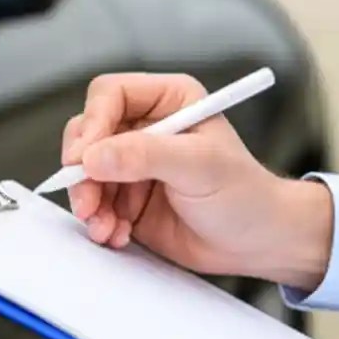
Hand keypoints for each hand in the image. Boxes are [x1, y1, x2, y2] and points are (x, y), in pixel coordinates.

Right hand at [62, 73, 332, 289]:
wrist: (256, 243)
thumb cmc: (244, 195)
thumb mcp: (199, 166)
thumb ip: (145, 155)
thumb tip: (93, 156)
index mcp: (168, 100)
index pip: (110, 96)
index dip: (93, 125)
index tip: (86, 160)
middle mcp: (145, 128)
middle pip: (87, 135)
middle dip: (82, 171)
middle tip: (88, 201)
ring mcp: (132, 165)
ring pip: (84, 173)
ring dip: (89, 203)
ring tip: (106, 227)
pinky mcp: (126, 198)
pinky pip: (94, 203)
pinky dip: (99, 222)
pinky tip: (118, 235)